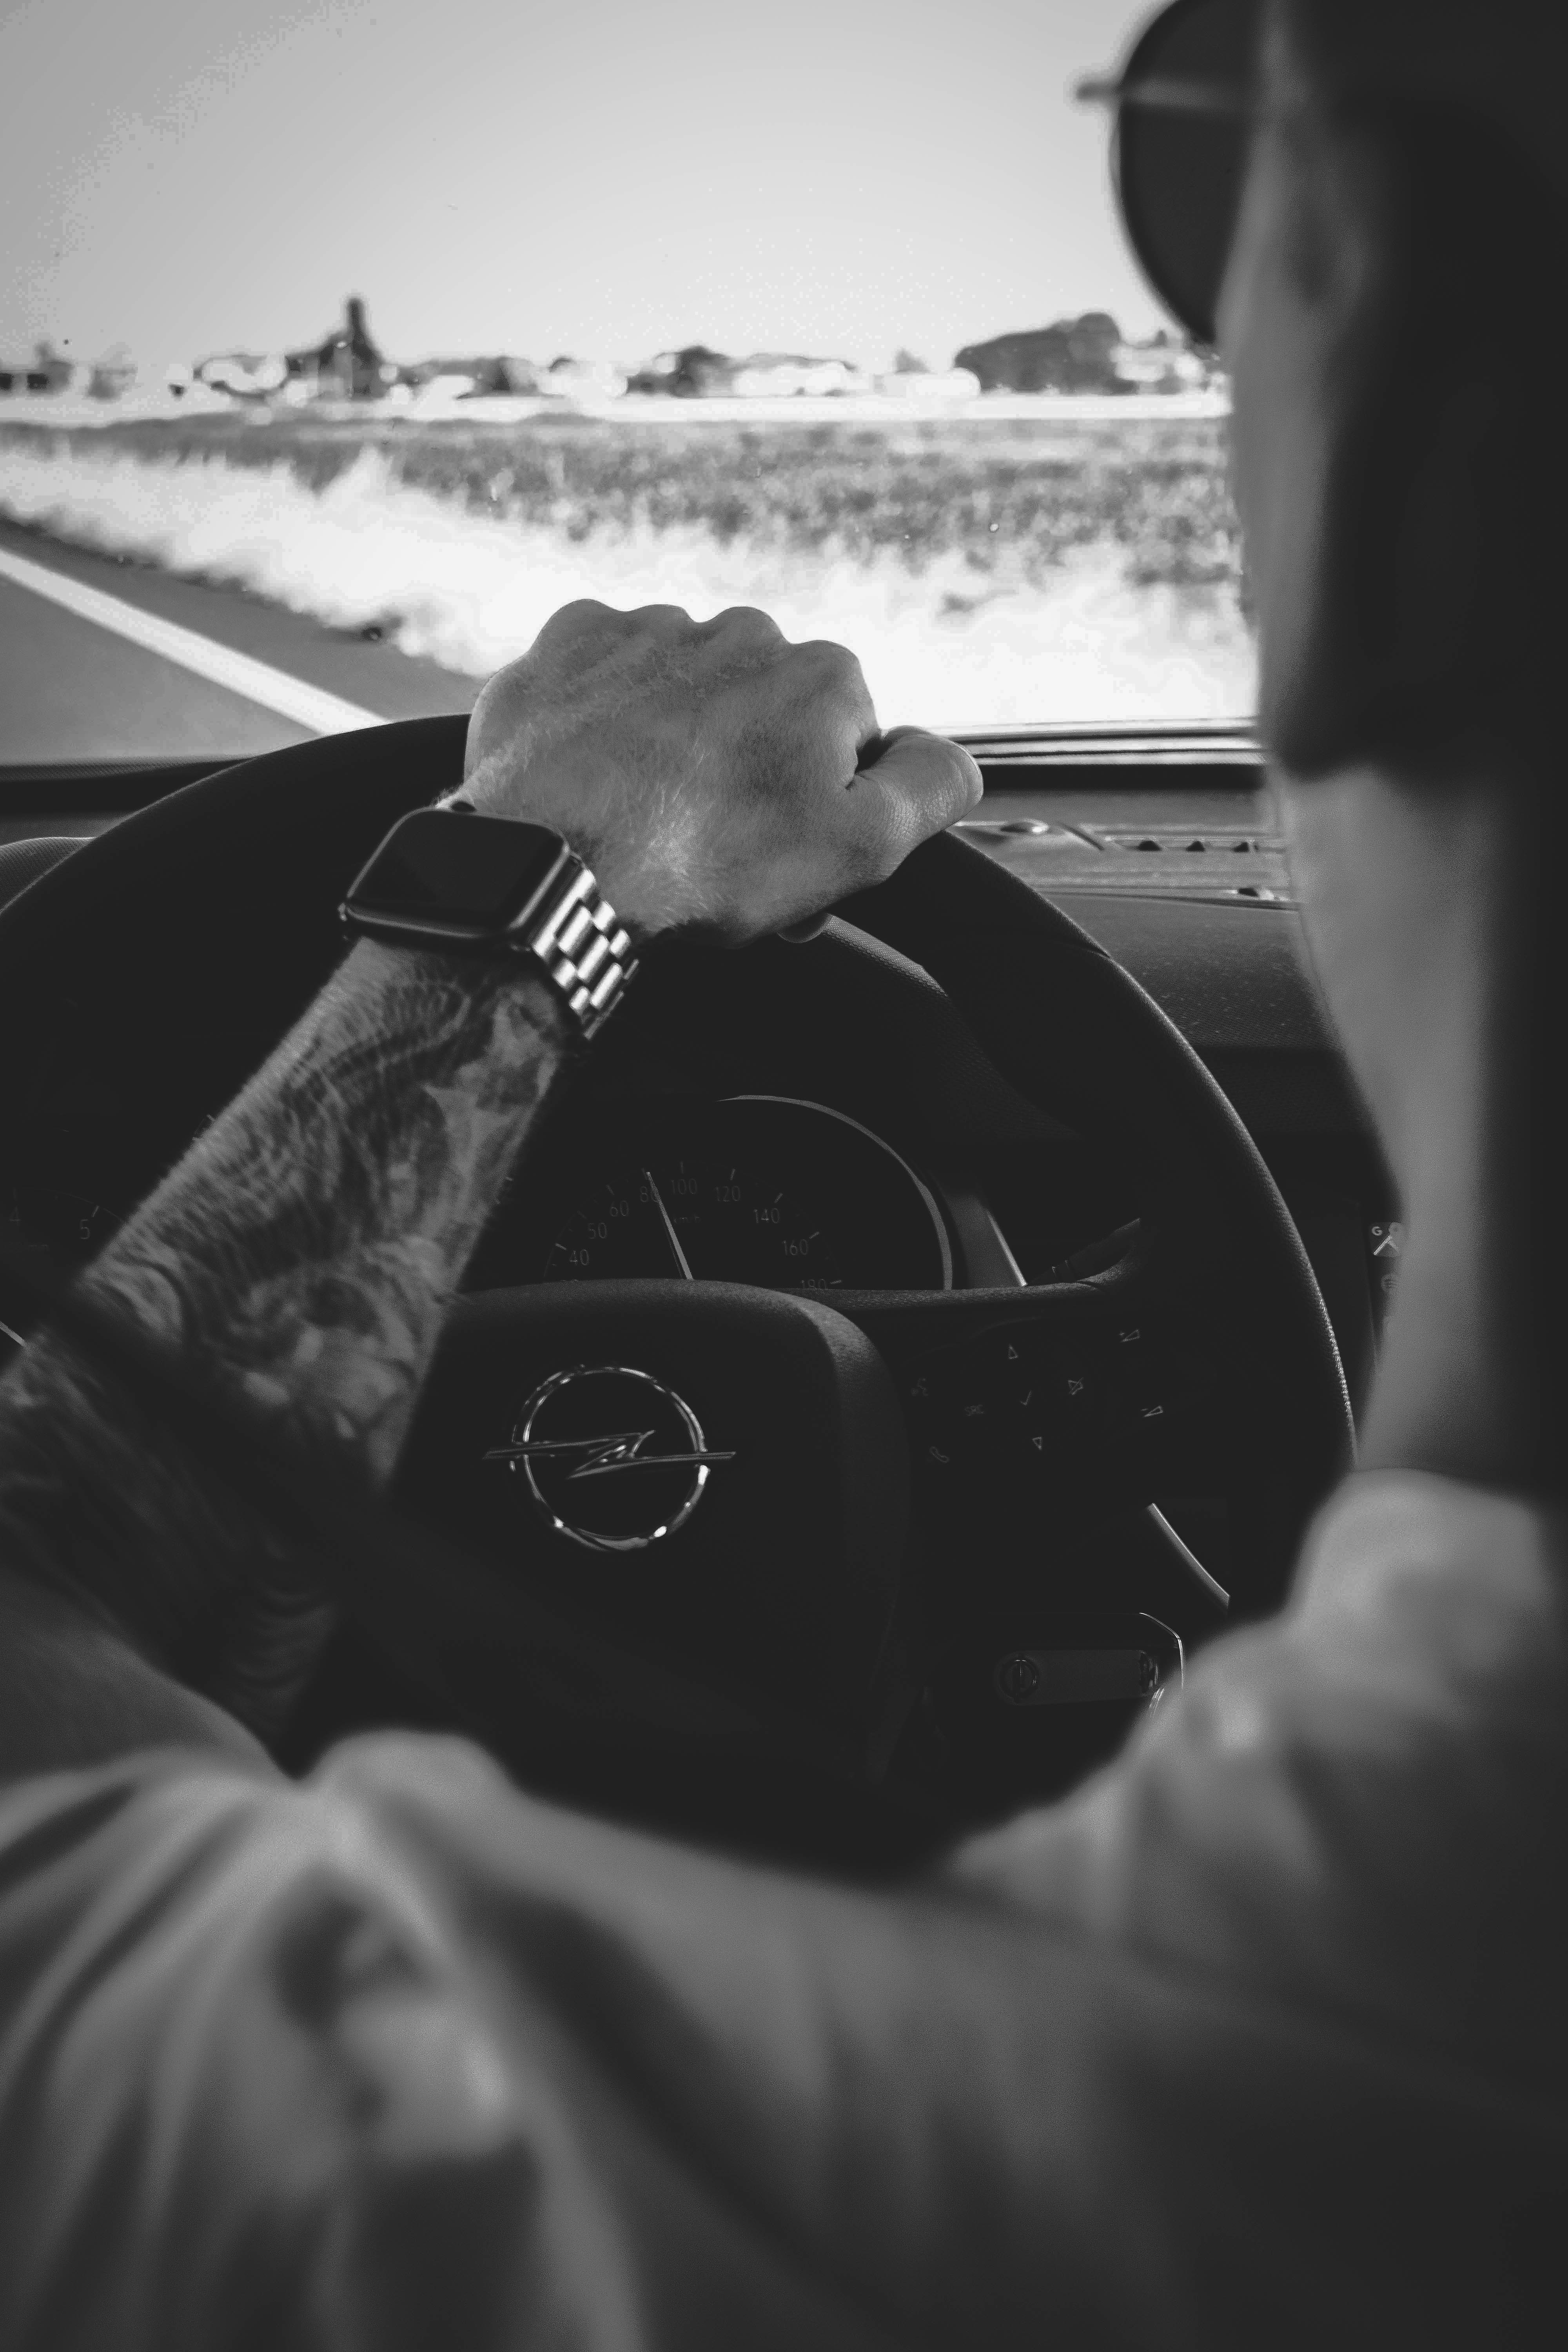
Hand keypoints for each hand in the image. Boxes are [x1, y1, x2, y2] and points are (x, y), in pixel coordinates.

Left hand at [462, 601, 981, 942]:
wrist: (550, 867)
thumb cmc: (705, 866)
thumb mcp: (860, 849)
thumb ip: (929, 788)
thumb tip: (952, 755)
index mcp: (822, 675)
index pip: (844, 745)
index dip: (819, 812)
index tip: (781, 863)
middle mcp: (740, 630)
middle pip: (765, 713)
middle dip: (750, 775)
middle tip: (714, 855)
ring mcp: (647, 629)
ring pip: (685, 692)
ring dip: (678, 746)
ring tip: (647, 820)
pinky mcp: (566, 644)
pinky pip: (604, 675)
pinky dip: (605, 720)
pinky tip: (596, 775)